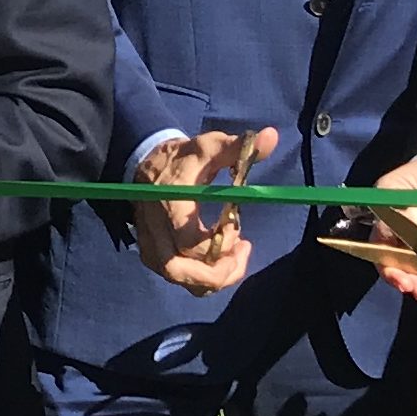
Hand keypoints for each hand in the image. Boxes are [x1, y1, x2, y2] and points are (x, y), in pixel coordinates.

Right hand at [132, 127, 276, 295]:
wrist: (145, 163)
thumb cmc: (184, 158)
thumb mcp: (210, 147)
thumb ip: (239, 147)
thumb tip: (271, 136)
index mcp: (171, 205)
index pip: (190, 241)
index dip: (220, 242)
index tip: (236, 224)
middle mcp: (156, 230)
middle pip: (181, 272)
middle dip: (219, 273)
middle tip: (243, 253)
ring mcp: (151, 244)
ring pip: (179, 279)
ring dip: (211, 278)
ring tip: (233, 261)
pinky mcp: (150, 253)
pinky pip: (176, 277)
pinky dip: (200, 277)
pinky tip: (216, 259)